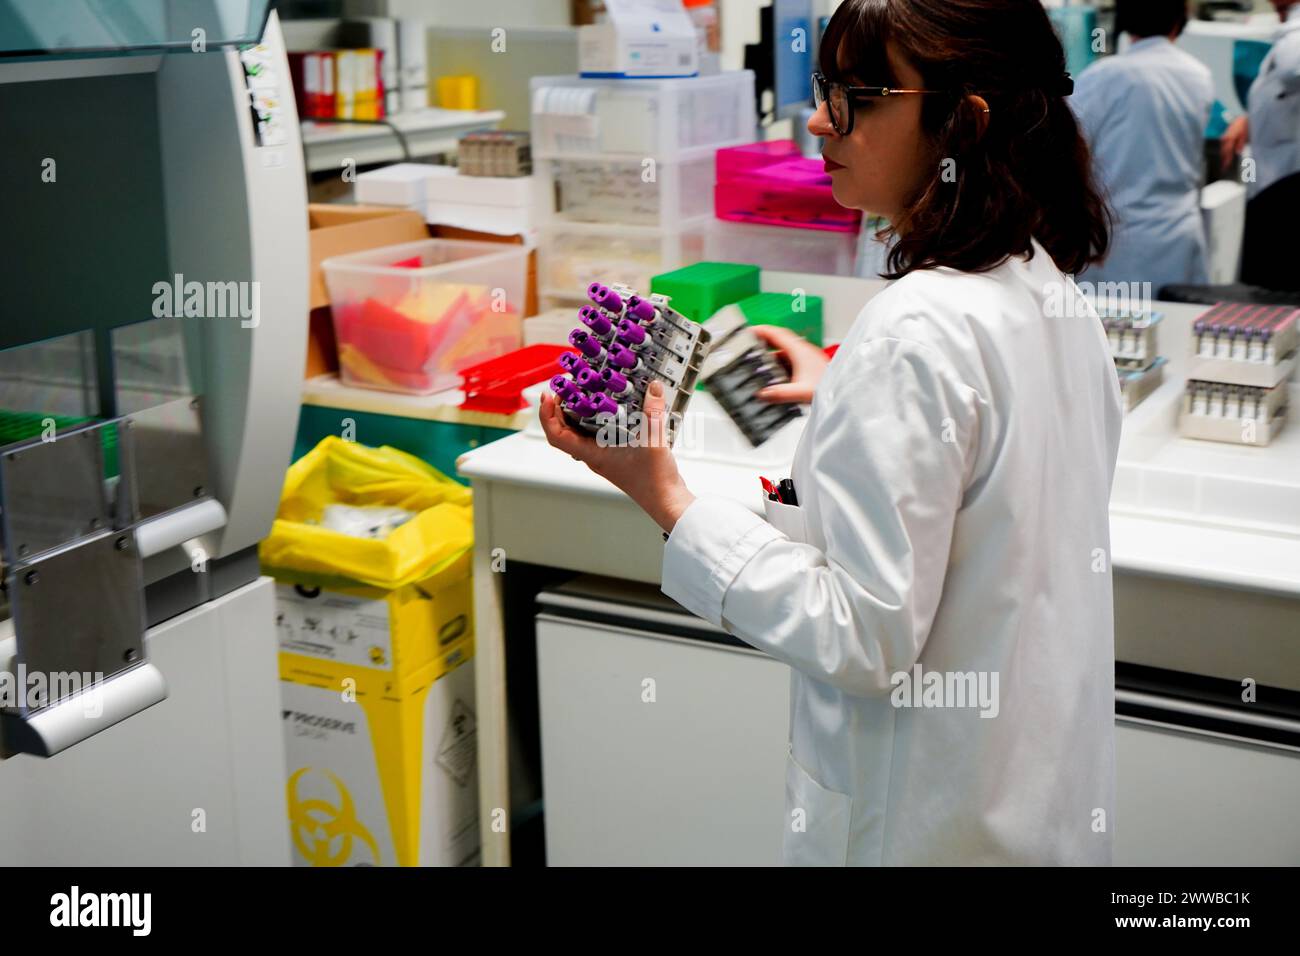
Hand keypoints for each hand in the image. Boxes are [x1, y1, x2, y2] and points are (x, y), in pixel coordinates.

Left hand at [539, 379, 696, 534]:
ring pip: (580, 431)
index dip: (547, 415)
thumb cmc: (654, 482)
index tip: (548, 396)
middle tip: (565, 387)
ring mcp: (604, 453)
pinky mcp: (616, 452)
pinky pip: (597, 432)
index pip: (557, 436)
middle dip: (560, 407)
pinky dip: (597, 417)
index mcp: (594, 454)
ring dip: (577, 411)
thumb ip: (653, 412)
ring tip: (582, 392)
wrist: (666, 499)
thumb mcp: (654, 441)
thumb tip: (653, 389)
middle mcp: (595, 454)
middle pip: (565, 430)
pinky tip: (609, 406)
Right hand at [751, 325, 830, 404]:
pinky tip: (777, 374)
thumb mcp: (800, 392)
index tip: (751, 329)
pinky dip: (782, 363)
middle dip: (766, 342)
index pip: (778, 334)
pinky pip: (792, 360)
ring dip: (774, 354)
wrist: (846, 392)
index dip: (763, 330)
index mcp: (801, 351)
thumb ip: (780, 393)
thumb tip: (762, 394)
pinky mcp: (812, 366)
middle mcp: (805, 352)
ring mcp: (809, 358)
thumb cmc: (829, 387)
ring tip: (761, 362)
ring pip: (787, 351)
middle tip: (752, 345)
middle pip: (781, 341)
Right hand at [1221, 115, 1248, 172]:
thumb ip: (1240, 144)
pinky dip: (1223, 151)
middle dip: (1223, 160)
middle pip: (1222, 152)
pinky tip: (1225, 155)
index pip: (1227, 153)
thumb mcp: (1245, 135)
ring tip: (1224, 162)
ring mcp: (1223, 138)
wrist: (1240, 118)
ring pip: (1221, 149)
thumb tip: (1237, 152)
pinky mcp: (1223, 136)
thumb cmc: (1244, 126)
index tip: (1225, 167)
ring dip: (1223, 156)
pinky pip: (1222, 146)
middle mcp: (1224, 139)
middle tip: (1223, 167)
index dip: (1226, 160)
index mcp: (1229, 139)